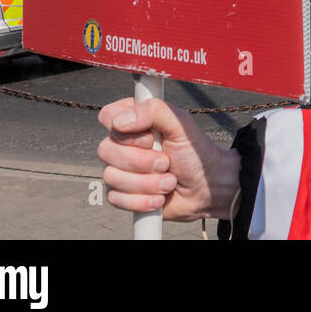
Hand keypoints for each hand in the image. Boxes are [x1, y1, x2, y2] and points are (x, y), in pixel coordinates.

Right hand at [97, 97, 240, 220]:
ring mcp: (121, 169)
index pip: (108, 116)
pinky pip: (115, 199)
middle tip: (166, 162)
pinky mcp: (122, 194)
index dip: (125, 130)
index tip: (149, 138)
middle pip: (105, 150)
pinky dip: (142, 200)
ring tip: (169, 181)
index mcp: (135, 121)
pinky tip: (159, 197)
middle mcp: (124, 144)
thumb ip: (155, 111)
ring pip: (111, 176)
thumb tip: (120, 120)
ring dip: (147, 183)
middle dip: (142, 161)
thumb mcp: (181, 125)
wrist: (205, 189)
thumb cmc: (195, 153)